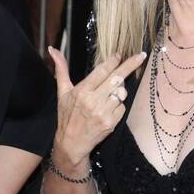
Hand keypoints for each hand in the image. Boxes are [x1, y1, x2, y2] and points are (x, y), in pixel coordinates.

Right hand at [47, 45, 147, 166]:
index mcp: (82, 91)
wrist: (71, 143)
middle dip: (130, 65)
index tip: (119, 55)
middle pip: (117, 79)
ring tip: (110, 93)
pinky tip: (109, 109)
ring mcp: (103, 112)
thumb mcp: (62, 92)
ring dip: (120, 90)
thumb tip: (52, 49)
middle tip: (140, 56)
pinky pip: (122, 107)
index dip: (113, 61)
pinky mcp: (111, 122)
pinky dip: (118, 105)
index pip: (102, 71)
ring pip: (122, 92)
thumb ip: (61, 69)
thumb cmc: (67, 116)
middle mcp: (93, 101)